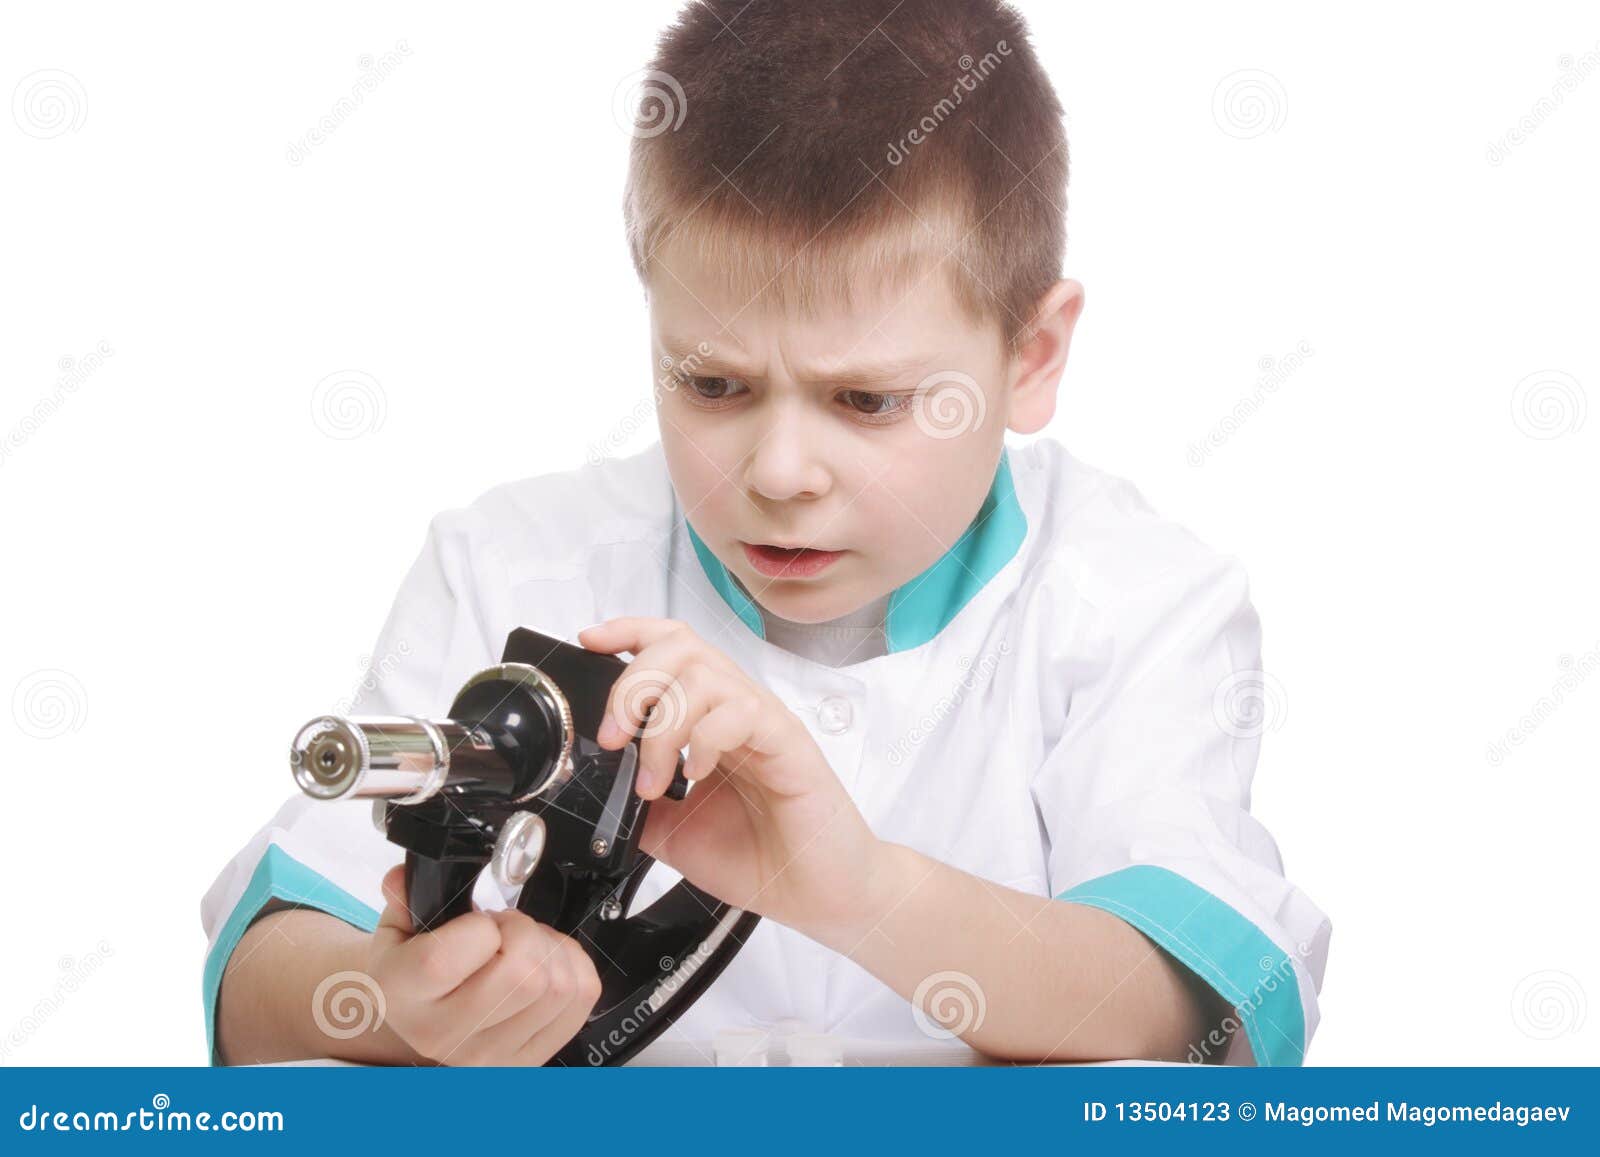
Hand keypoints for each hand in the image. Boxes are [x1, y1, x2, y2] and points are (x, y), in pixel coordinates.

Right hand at [364, 864, 601, 1065]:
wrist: (421, 1020)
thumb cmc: (414, 971)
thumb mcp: (396, 930)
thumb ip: (405, 896)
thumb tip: (403, 880)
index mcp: (403, 995)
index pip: (447, 960)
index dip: (480, 926)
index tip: (478, 922)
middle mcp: (445, 1034)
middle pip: (524, 975)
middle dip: (525, 932)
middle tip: (506, 930)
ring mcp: (491, 1056)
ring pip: (560, 986)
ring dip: (551, 950)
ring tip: (523, 948)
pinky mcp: (528, 1061)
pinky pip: (582, 997)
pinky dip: (573, 967)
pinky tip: (545, 964)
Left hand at [577, 617, 887, 940]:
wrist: (817, 895)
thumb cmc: (761, 859)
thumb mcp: (672, 834)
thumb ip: (634, 805)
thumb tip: (594, 787)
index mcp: (709, 721)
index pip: (671, 649)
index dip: (628, 632)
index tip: (592, 644)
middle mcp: (736, 711)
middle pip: (681, 647)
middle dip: (633, 684)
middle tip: (615, 737)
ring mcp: (764, 723)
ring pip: (705, 674)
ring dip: (662, 724)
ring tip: (656, 780)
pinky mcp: (788, 743)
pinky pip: (742, 711)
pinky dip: (705, 737)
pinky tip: (697, 774)